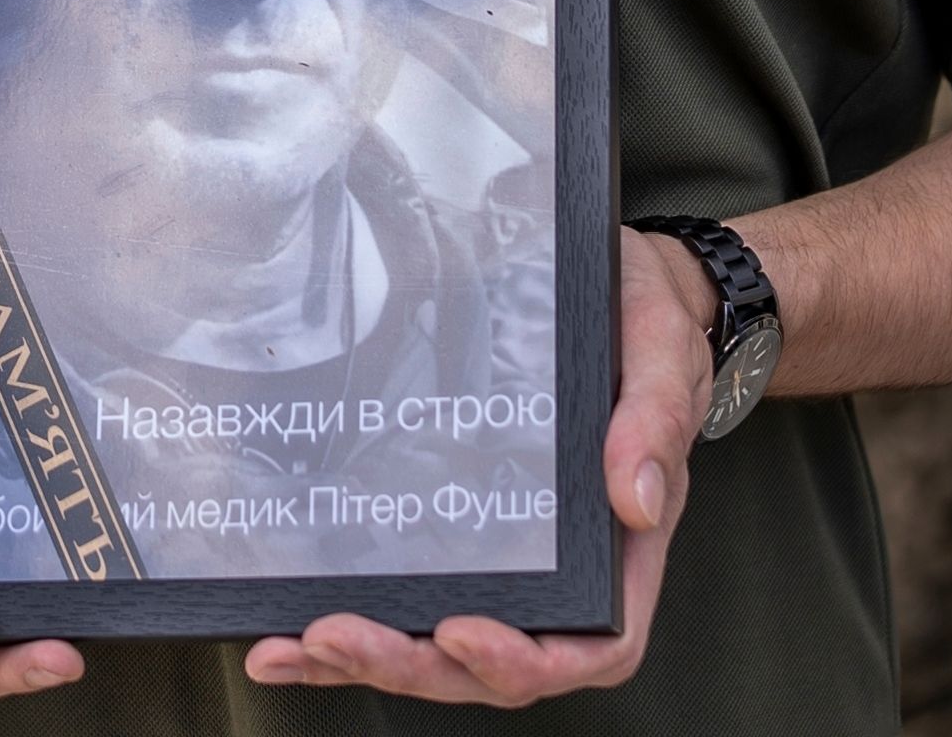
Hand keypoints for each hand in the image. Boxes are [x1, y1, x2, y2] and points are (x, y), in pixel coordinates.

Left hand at [240, 228, 711, 703]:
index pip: (592, 646)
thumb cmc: (648, 328)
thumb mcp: (664, 353)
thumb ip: (654, 421)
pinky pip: (407, 600)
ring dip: (365, 660)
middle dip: (413, 664)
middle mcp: (563, 571)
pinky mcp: (459, 537)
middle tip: (340, 636)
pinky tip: (286, 635)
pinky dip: (345, 634)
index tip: (461, 632)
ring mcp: (507, 561)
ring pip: (438, 650)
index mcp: (620, 548)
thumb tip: (633, 498)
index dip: (525, 660)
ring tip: (293, 648)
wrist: (623, 286)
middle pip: (492, 665)